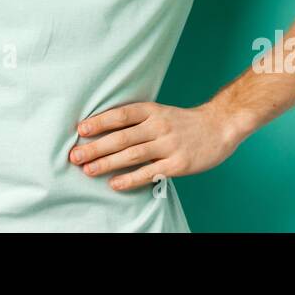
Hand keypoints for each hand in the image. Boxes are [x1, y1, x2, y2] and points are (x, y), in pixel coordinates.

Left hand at [69, 101, 246, 190]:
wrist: (220, 126)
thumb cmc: (183, 122)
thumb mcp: (160, 111)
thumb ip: (137, 120)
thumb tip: (104, 129)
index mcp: (152, 110)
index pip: (120, 114)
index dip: (99, 121)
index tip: (80, 129)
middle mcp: (159, 126)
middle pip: (121, 137)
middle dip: (95, 147)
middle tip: (74, 156)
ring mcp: (168, 145)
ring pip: (132, 155)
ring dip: (107, 163)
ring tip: (87, 170)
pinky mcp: (178, 164)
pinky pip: (149, 173)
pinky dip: (130, 179)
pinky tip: (114, 184)